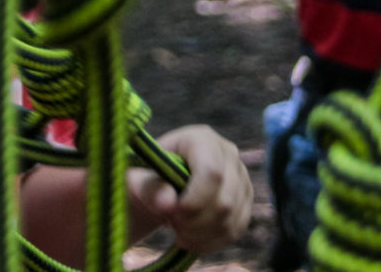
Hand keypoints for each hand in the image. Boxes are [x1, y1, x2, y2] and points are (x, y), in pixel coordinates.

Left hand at [127, 125, 252, 254]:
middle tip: (170, 223)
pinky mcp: (244, 202)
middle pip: (225, 200)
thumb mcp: (137, 179)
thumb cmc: (144, 177)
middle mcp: (228, 154)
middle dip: (195, 221)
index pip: (211, 172)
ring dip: (201, 233)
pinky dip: (211, 241)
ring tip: (176, 230)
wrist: (155, 189)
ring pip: (232, 218)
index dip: (195, 200)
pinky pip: (235, 229)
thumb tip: (168, 203)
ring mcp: (241, 179)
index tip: (173, 214)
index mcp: (201, 138)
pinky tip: (190, 239)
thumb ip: (148, 187)